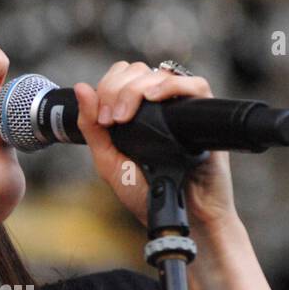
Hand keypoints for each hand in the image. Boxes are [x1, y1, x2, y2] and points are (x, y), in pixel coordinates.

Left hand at [73, 62, 237, 231]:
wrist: (179, 218)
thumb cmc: (147, 195)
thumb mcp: (109, 162)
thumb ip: (92, 128)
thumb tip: (82, 89)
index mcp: (137, 113)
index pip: (121, 77)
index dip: (108, 88)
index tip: (104, 118)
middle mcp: (160, 106)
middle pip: (137, 71)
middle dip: (117, 89)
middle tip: (113, 120)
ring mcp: (182, 108)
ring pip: (160, 74)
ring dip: (136, 88)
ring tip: (125, 118)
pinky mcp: (206, 115)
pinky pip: (196, 85)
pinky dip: (172, 85)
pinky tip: (154, 98)